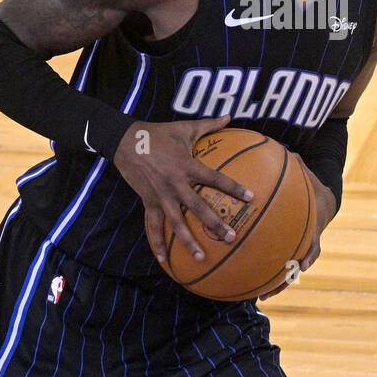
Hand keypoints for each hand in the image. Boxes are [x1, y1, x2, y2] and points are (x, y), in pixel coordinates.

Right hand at [113, 114, 252, 264]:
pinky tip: (164, 261)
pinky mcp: (148, 202)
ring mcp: (161, 195)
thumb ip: (209, 125)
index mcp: (187, 165)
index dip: (233, 188)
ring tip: (201, 257)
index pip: (215, 179)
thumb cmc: (158, 134)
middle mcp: (175, 183)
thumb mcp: (184, 128)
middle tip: (231, 236)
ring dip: (188, 240)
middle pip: (198, 207)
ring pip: (176, 222)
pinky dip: (157, 244)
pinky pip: (153, 226)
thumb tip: (229, 116)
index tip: (251, 198)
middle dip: (215, 223)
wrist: (125, 141)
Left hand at [258, 152, 335, 300]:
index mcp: (311, 227)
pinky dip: (264, 272)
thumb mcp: (306, 174)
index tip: (300, 267)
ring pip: (287, 272)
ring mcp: (298, 249)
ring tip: (260, 297)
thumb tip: (288, 151)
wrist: (323, 200)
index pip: (312, 244)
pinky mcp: (288, 249)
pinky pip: (276, 262)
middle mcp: (305, 243)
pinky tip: (245, 277)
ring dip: (275, 285)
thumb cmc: (310, 185)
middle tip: (270, 292)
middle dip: (284, 280)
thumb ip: (297, 165)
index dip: (307, 256)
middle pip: (296, 267)